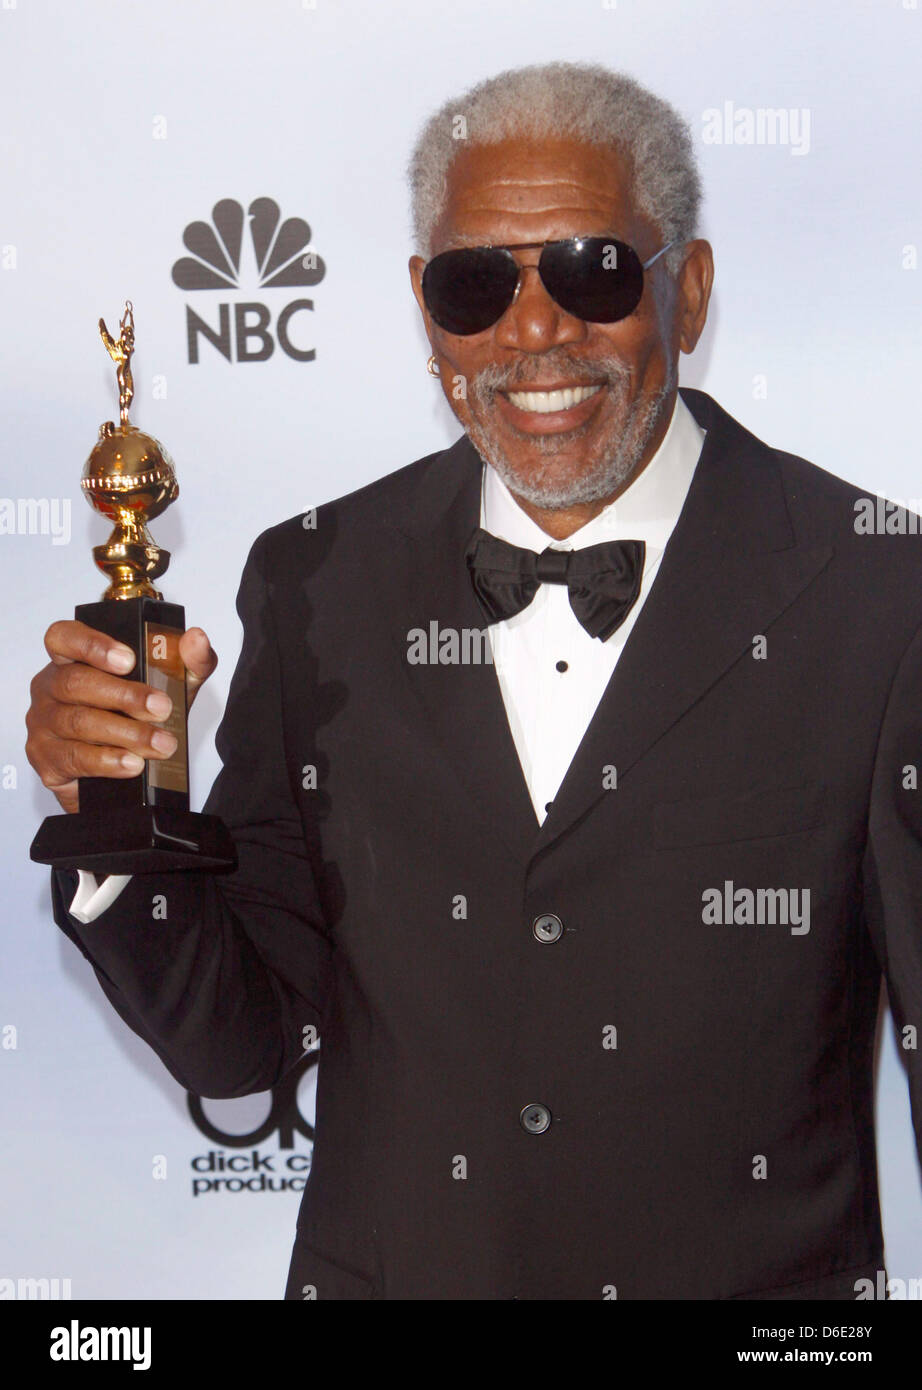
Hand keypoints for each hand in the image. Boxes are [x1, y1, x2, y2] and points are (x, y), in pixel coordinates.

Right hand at [25, 620, 217, 813]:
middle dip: (124, 695)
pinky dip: (108, 761)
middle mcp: (51, 688)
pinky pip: (75, 757)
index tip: (128, 659)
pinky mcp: (46, 760)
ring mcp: (44, 724)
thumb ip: (185, 664)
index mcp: (72, 661)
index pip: (65, 638)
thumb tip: (196, 640)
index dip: (92, 645)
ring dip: (126, 734)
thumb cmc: (133, 721)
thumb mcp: (167, 689)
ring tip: (160, 744)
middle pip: (76, 682)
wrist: (118, 778)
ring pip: (78, 721)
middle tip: (161, 707)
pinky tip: (132, 763)